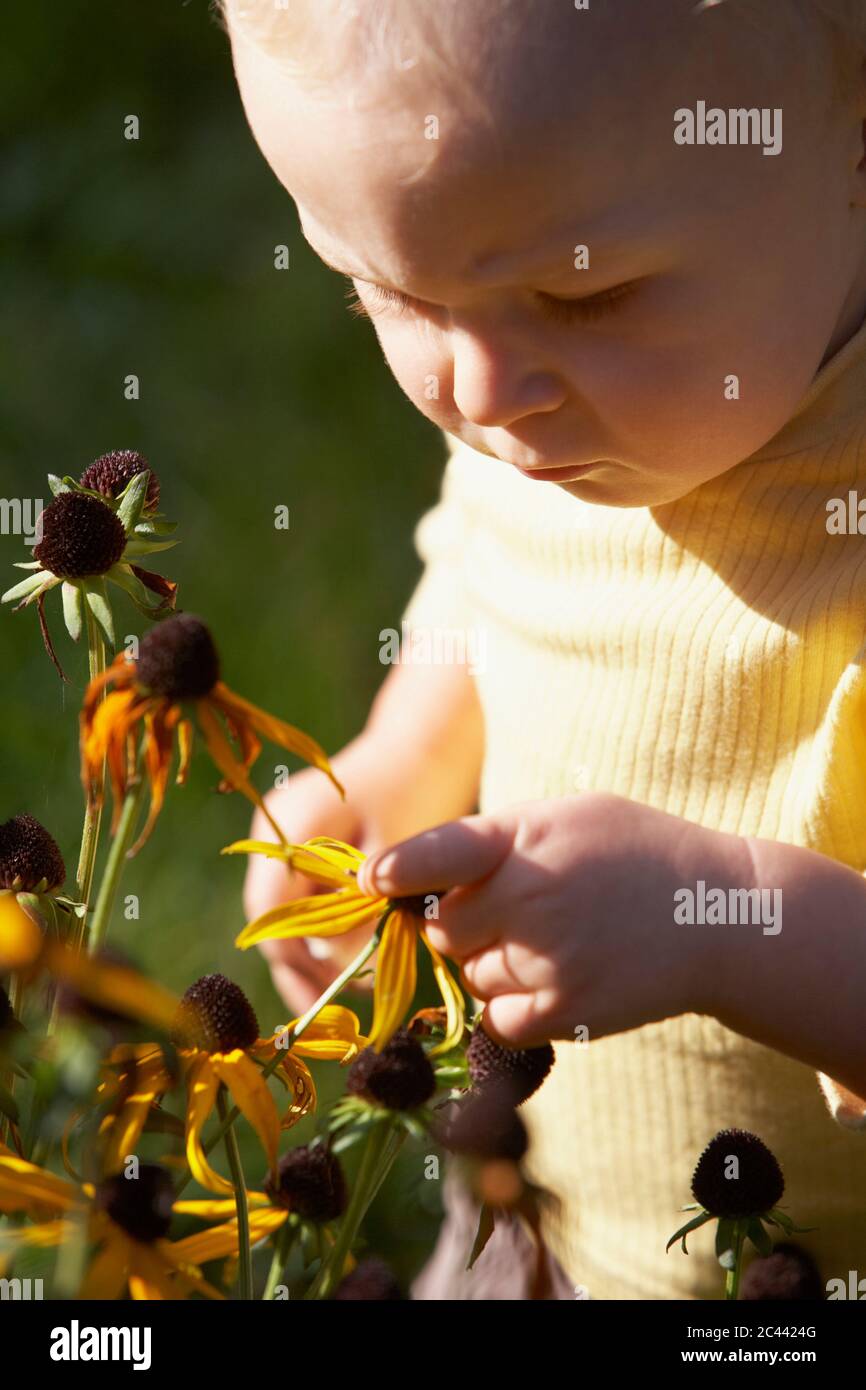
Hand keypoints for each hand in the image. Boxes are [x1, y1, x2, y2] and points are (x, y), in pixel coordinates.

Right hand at [243, 661, 484, 1013]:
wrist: (425, 743)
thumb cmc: (417, 791)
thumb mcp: (396, 856)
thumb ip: (363, 910)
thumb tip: (333, 971)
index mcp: (288, 827)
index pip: (270, 911)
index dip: (296, 959)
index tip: (333, 995)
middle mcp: (272, 832)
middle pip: (272, 918)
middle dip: (301, 969)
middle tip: (335, 1013)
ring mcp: (282, 837)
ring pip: (285, 914)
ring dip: (312, 955)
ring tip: (345, 997)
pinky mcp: (301, 845)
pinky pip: (301, 899)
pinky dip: (323, 930)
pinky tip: (350, 959)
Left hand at [357, 792, 749, 1046]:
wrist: (718, 916)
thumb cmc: (632, 853)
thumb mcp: (565, 816)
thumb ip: (492, 841)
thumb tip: (410, 876)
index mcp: (525, 841)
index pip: (440, 854)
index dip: (398, 868)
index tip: (370, 879)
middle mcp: (529, 900)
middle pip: (443, 929)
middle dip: (466, 922)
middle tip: (521, 908)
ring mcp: (545, 961)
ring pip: (472, 975)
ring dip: (495, 964)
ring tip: (558, 939)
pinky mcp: (564, 1013)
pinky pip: (498, 1019)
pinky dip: (515, 1004)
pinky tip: (560, 974)